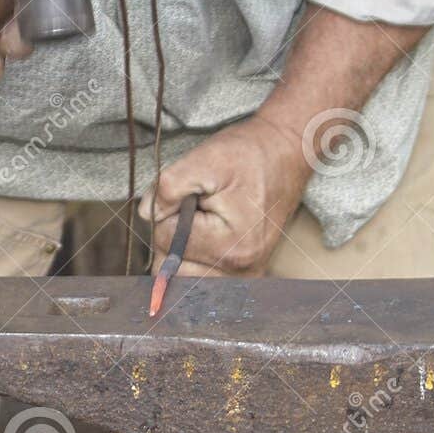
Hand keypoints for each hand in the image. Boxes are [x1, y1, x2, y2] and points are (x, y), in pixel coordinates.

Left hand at [137, 114, 311, 277]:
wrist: (285, 154)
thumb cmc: (249, 155)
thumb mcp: (206, 159)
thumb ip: (169, 186)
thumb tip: (148, 213)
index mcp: (230, 246)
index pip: (165, 239)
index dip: (167, 210)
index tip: (190, 193)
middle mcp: (240, 270)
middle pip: (172, 267)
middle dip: (171, 235)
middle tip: (195, 208)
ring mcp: (245, 276)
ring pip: (184, 276)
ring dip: (183, 249)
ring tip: (205, 221)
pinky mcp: (245, 275)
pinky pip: (202, 278)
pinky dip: (196, 259)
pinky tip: (210, 236)